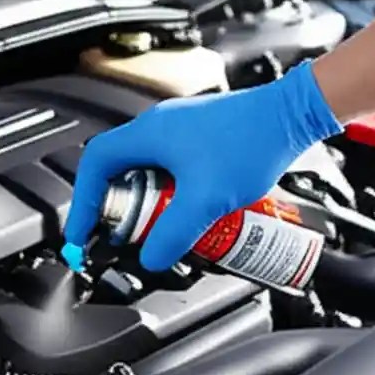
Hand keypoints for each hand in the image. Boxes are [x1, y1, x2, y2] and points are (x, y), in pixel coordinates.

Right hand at [62, 60, 341, 270]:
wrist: (292, 116)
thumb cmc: (253, 142)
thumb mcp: (207, 200)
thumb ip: (174, 234)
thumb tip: (151, 258)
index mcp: (148, 134)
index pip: (95, 166)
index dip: (83, 202)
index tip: (82, 231)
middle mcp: (157, 127)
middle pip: (116, 170)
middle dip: (116, 207)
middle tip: (125, 235)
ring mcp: (178, 130)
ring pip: (143, 170)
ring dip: (144, 201)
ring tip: (157, 226)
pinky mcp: (198, 137)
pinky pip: (167, 167)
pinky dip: (166, 192)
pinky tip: (187, 209)